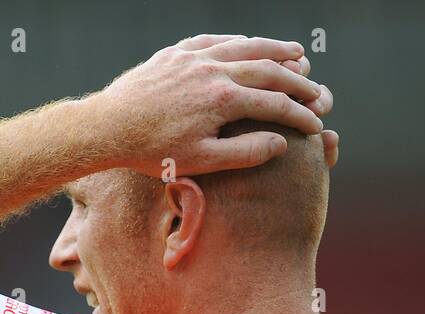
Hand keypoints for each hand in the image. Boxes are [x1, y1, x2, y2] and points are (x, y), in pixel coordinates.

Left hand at [91, 34, 334, 176]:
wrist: (108, 128)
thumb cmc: (153, 152)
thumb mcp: (202, 162)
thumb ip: (245, 153)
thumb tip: (281, 143)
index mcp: (222, 100)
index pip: (275, 104)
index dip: (300, 115)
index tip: (316, 125)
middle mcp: (212, 70)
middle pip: (267, 70)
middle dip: (297, 81)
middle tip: (317, 90)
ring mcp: (193, 57)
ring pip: (244, 47)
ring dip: (274, 49)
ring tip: (298, 54)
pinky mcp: (175, 54)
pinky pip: (214, 40)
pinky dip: (237, 41)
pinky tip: (248, 43)